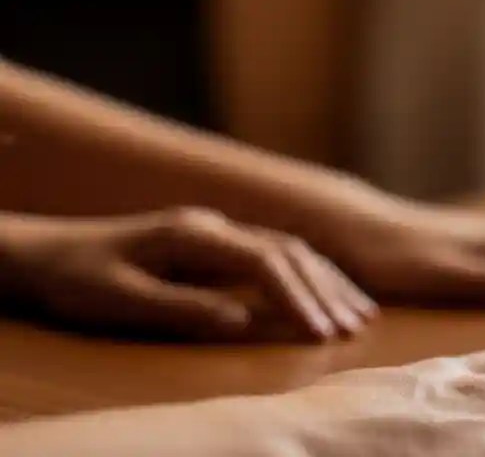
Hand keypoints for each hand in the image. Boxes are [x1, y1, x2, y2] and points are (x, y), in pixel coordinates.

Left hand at [0, 207, 376, 341]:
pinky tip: (329, 294)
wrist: (49, 253)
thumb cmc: (79, 279)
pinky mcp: (216, 246)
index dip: (297, 297)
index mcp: (194, 234)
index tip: (321, 333)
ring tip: (361, 315)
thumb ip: (182, 309)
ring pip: (289, 251)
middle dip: (326, 291)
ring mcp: (217, 232)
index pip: (264, 262)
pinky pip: (276, 257)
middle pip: (288, 252)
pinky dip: (309, 277)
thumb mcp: (121, 300)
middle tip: (355, 329)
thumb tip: (242, 322)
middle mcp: (214, 226)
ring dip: (327, 282)